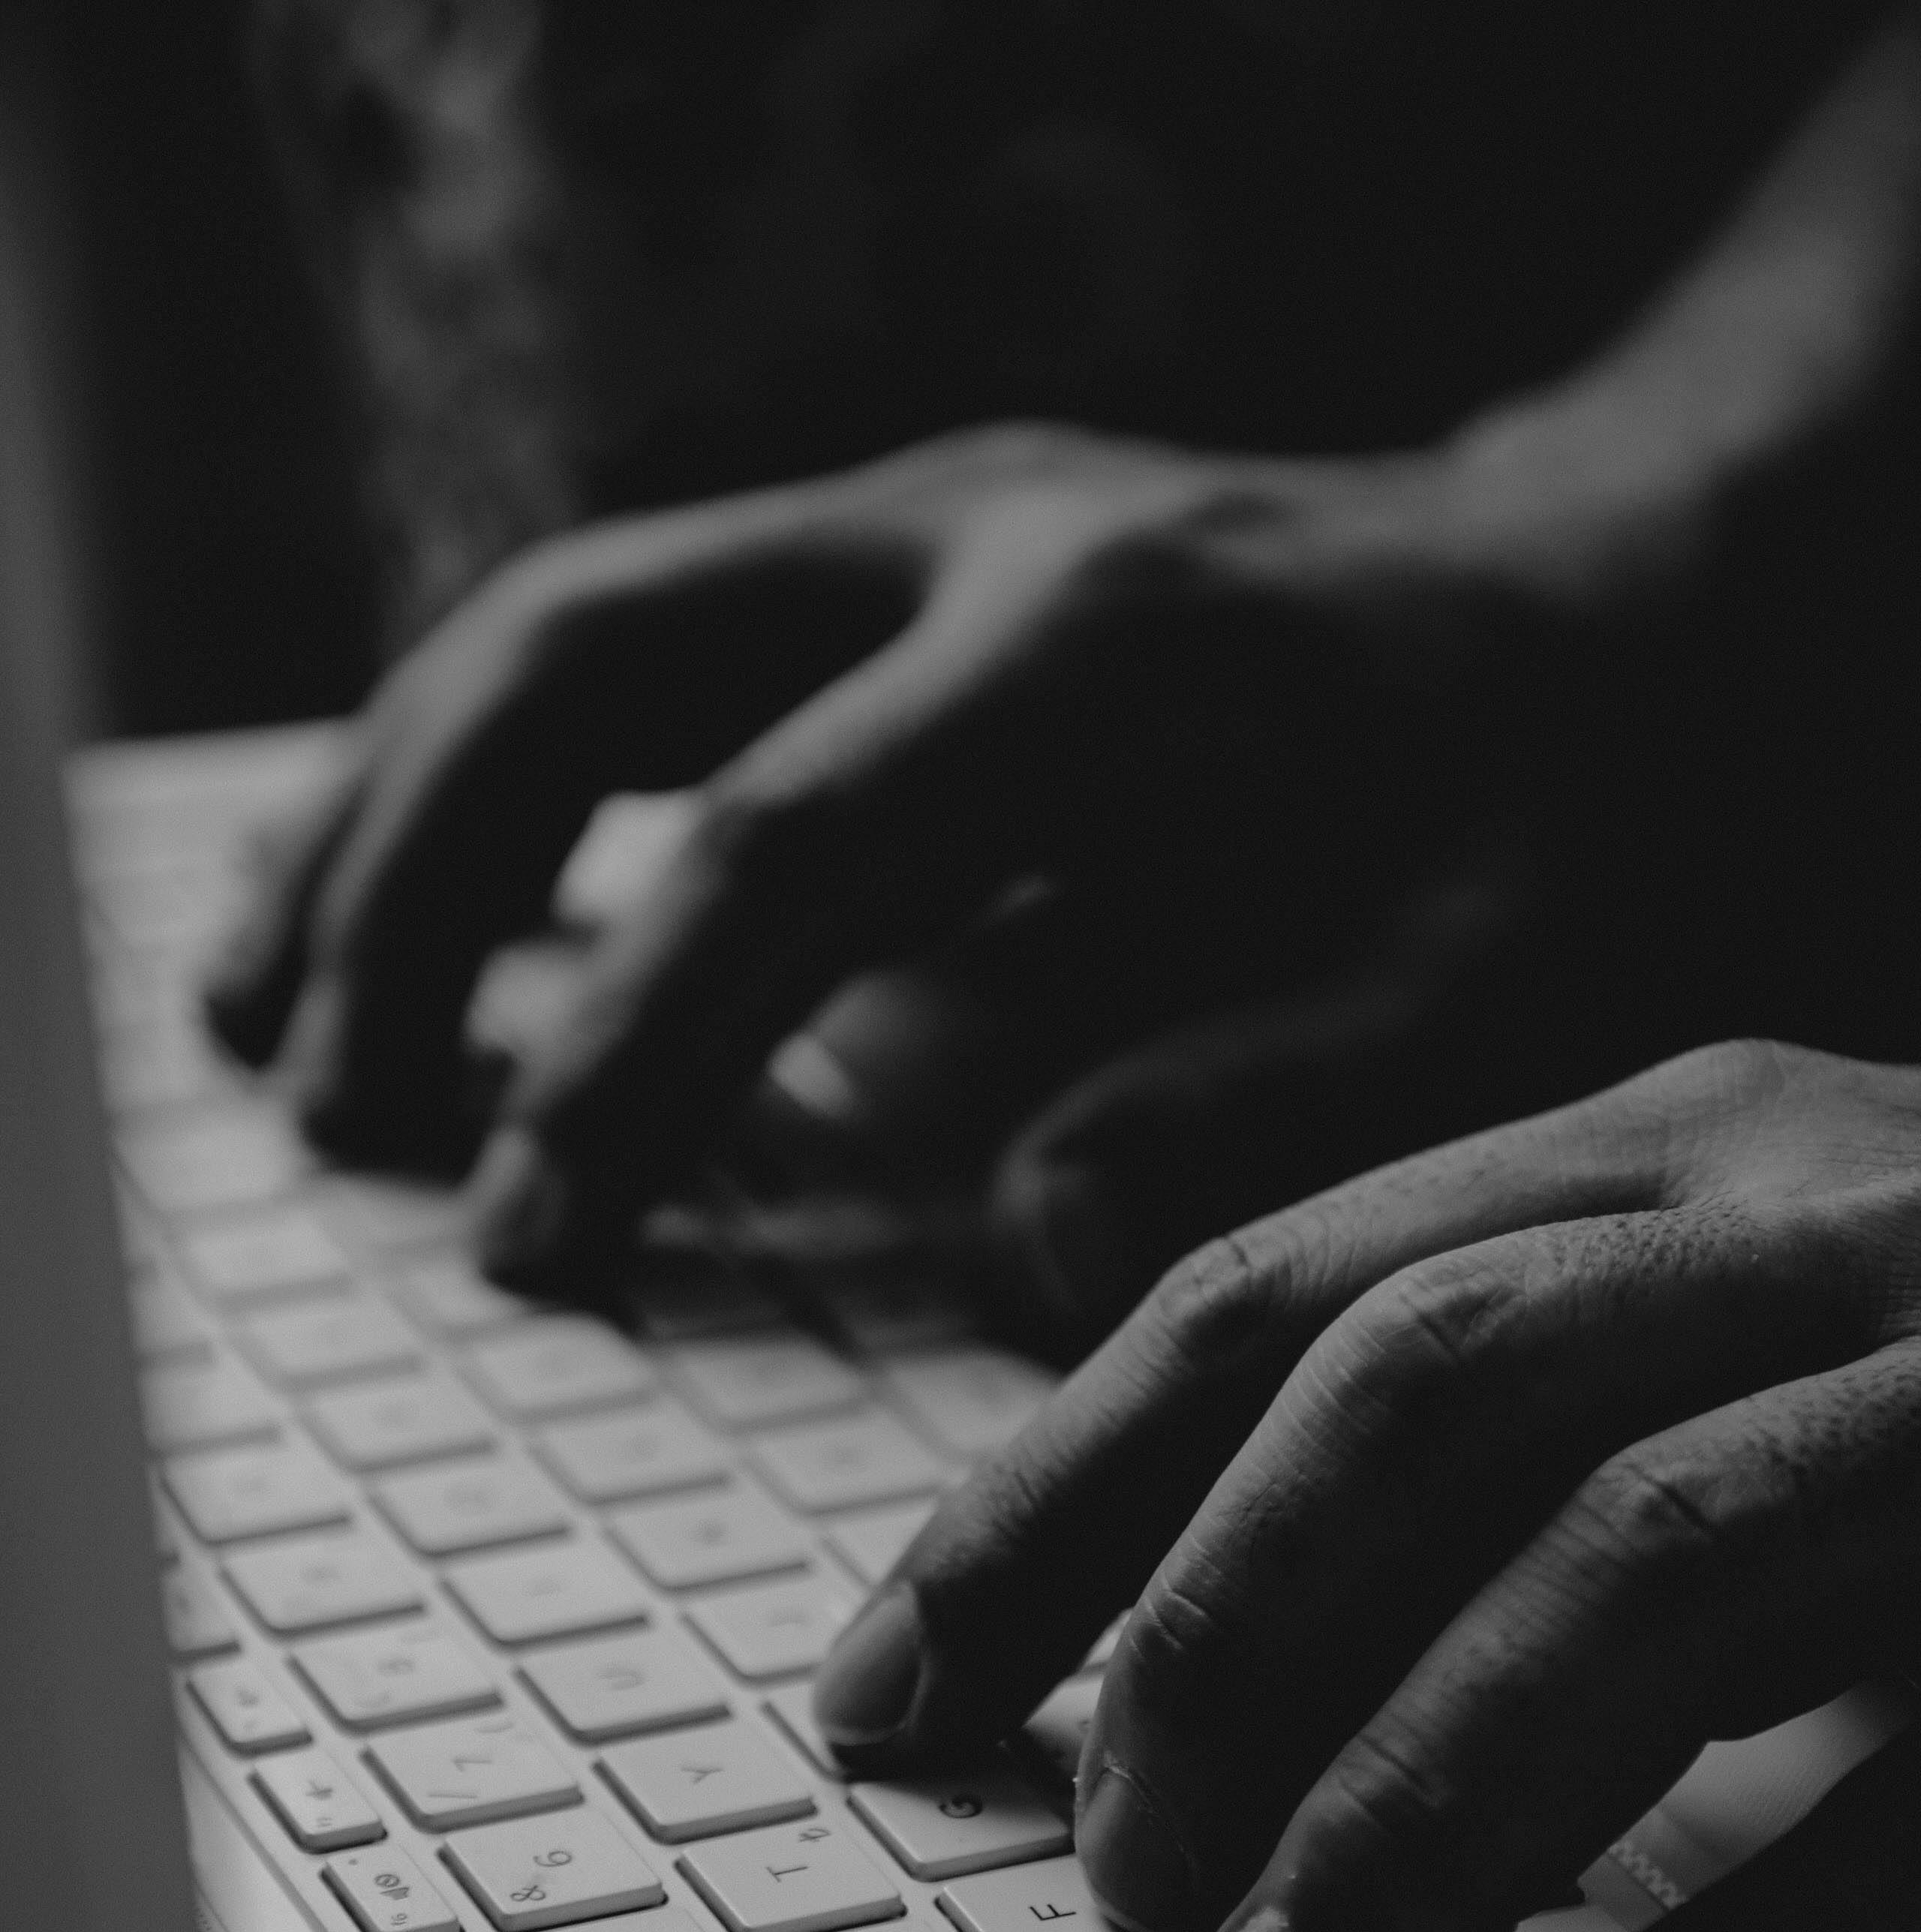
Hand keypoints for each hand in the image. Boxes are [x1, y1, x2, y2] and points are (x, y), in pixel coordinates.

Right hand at [206, 419, 1598, 1279]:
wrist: (1603, 603)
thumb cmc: (1543, 802)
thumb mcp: (1475, 977)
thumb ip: (1250, 1108)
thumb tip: (1005, 1240)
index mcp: (1099, 644)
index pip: (778, 847)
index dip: (622, 1057)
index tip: (530, 1247)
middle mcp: (960, 535)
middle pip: (584, 660)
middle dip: (420, 897)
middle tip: (343, 1131)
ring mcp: (898, 523)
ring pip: (555, 624)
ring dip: (385, 819)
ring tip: (269, 1029)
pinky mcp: (873, 562)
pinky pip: (614, 637)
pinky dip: (467, 776)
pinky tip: (384, 909)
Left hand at [808, 1038, 1920, 1931]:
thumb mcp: (1728, 1345)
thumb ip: (1490, 1437)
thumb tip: (1140, 1667)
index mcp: (1687, 1141)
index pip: (1276, 1292)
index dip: (1043, 1505)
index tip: (883, 1701)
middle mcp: (1840, 1211)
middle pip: (1424, 1387)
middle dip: (1215, 1651)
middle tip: (1114, 1895)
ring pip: (1644, 1567)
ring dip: (1416, 1818)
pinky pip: (1913, 1803)